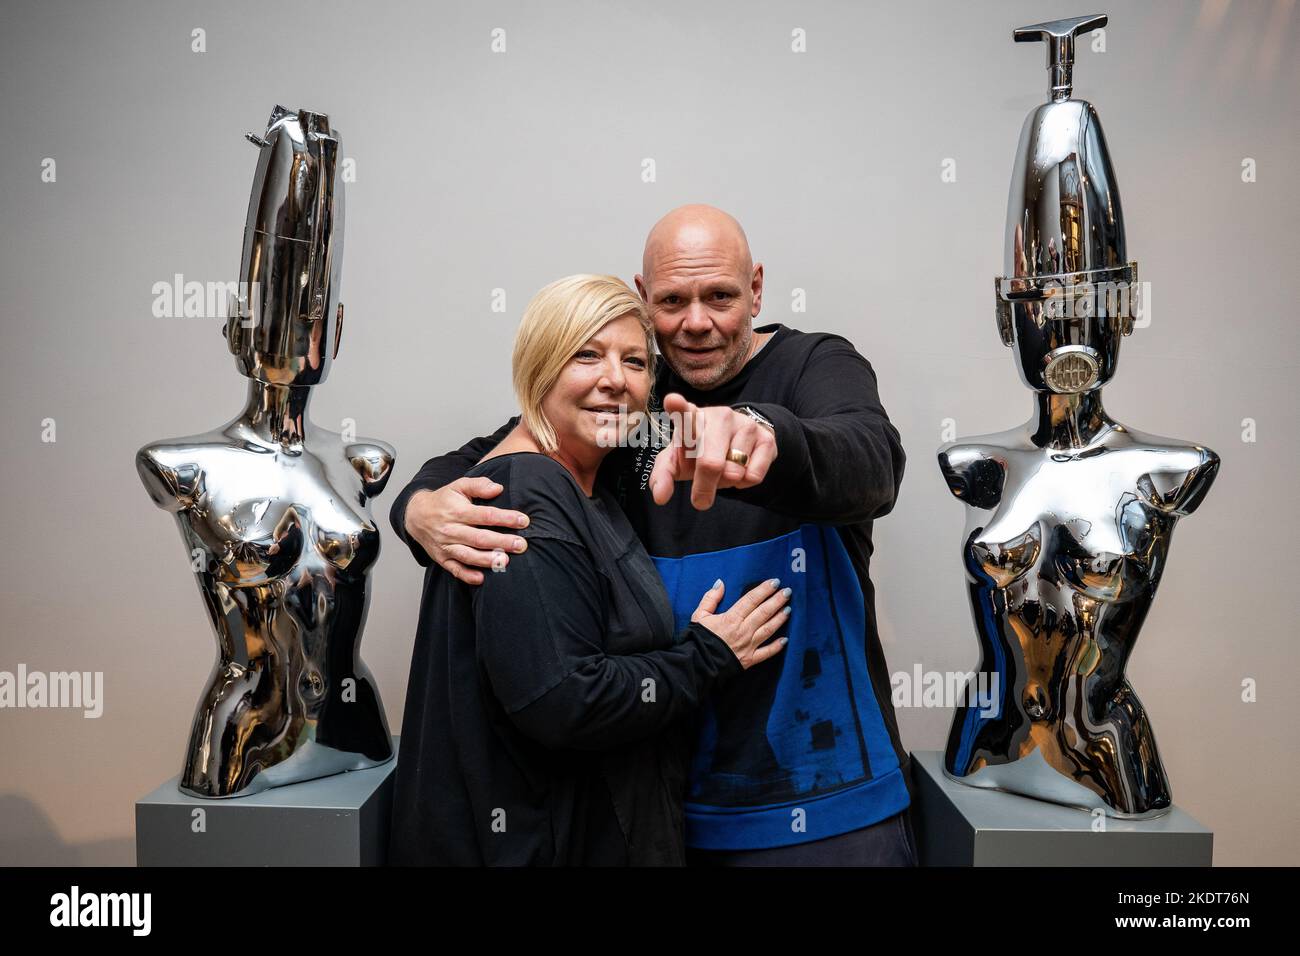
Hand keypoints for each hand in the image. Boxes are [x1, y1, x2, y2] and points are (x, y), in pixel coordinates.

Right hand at [405, 477, 529, 584]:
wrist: (416, 516)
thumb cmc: (444, 500)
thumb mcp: (458, 486)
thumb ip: (478, 485)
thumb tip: (498, 488)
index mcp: (457, 511)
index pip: (485, 515)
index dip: (505, 518)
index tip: (524, 521)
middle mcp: (451, 529)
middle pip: (479, 537)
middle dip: (502, 542)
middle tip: (521, 545)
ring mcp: (446, 545)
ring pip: (468, 555)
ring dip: (487, 560)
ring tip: (505, 561)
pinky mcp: (442, 558)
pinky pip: (454, 569)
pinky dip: (467, 575)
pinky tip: (481, 579)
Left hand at [649, 393, 776, 509]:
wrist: (737, 443)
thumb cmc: (699, 452)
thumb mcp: (677, 462)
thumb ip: (663, 477)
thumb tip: (660, 497)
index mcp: (690, 418)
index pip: (684, 411)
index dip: (678, 407)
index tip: (672, 401)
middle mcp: (718, 416)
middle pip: (710, 463)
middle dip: (704, 487)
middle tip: (700, 500)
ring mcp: (744, 425)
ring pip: (734, 472)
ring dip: (726, 481)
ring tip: (723, 468)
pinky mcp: (766, 438)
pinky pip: (753, 476)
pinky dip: (743, 483)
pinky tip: (741, 468)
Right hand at [691, 578, 789, 669]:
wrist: (698, 664)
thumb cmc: (698, 638)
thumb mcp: (699, 615)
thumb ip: (710, 598)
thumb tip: (720, 583)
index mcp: (731, 618)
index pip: (751, 600)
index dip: (764, 590)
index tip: (775, 582)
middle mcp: (743, 630)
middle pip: (764, 612)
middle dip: (777, 601)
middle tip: (788, 592)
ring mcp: (749, 645)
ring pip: (768, 629)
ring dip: (779, 619)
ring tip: (788, 609)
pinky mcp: (750, 659)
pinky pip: (766, 653)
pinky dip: (777, 647)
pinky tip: (786, 640)